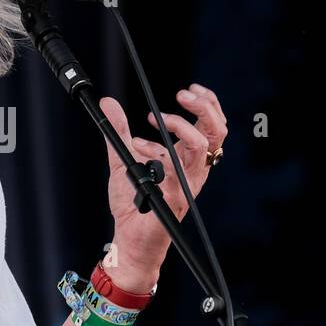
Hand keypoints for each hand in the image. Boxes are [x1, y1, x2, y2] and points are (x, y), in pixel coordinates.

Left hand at [100, 83, 227, 285]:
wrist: (130, 236)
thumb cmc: (133, 202)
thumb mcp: (123, 157)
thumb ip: (118, 131)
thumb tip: (109, 103)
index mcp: (188, 158)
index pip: (213, 125)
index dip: (207, 102)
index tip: (189, 89)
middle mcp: (193, 169)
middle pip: (216, 130)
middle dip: (202, 106)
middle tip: (181, 94)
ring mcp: (186, 183)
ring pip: (201, 146)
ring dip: (179, 125)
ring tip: (157, 118)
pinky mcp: (175, 197)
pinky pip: (174, 170)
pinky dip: (154, 154)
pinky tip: (139, 151)